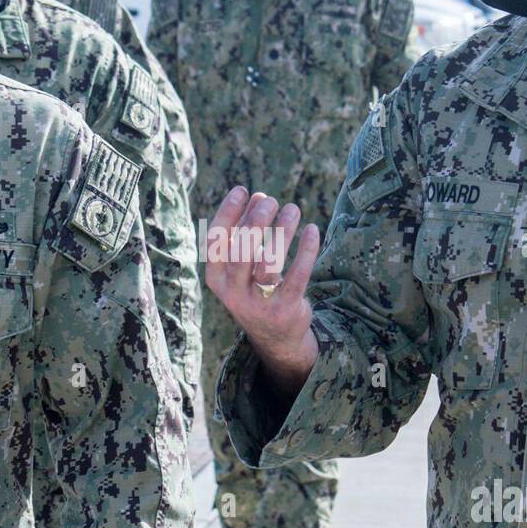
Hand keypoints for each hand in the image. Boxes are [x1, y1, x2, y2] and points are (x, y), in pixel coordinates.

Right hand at [204, 187, 319, 394]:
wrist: (276, 337)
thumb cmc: (256, 289)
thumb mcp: (243, 267)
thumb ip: (246, 233)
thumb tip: (258, 197)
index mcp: (217, 280)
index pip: (216, 242)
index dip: (228, 213)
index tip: (243, 190)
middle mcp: (234, 294)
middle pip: (241, 251)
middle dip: (255, 220)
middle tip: (271, 201)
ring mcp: (258, 304)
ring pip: (268, 263)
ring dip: (281, 231)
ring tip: (292, 209)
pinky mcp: (285, 309)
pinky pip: (297, 276)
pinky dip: (306, 250)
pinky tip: (311, 229)